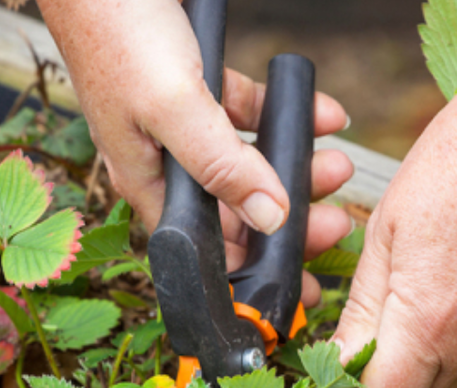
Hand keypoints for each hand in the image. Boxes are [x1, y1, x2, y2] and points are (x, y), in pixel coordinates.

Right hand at [37, 0, 353, 304]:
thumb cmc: (118, 31)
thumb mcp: (173, 106)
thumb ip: (221, 166)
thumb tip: (271, 220)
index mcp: (146, 182)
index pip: (207, 250)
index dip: (253, 272)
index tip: (302, 288)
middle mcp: (165, 163)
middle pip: (236, 211)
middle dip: (290, 220)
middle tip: (338, 222)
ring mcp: (184, 126)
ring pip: (251, 165)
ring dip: (297, 168)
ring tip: (338, 163)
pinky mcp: (200, 86)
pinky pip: (252, 114)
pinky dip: (287, 116)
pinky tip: (323, 113)